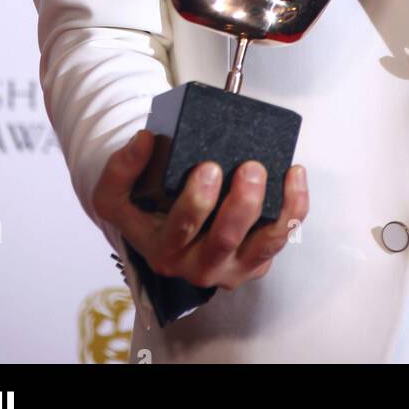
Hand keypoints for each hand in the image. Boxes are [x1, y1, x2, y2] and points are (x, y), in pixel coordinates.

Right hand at [92, 130, 308, 290]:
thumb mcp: (114, 192)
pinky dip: (294, 210)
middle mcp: (198, 267)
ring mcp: (231, 267)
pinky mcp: (256, 261)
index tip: (209, 167)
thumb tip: (145, 140)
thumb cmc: (142, 207)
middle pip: (225, 242)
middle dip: (242, 205)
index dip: (197, 202)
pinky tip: (295, 177)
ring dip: (279, 212)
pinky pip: (280, 240)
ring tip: (286, 174)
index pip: (181, 231)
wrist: (159, 227)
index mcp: (163, 251)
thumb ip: (121, 167)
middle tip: (250, 168)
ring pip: (263, 248)